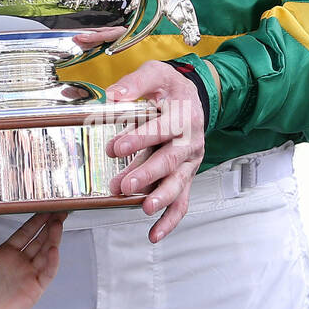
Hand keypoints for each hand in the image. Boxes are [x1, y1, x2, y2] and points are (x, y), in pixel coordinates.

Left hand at [0, 214, 64, 308]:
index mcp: (6, 253)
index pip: (25, 232)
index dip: (35, 220)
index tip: (44, 207)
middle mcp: (20, 261)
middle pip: (39, 239)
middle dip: (50, 225)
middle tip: (60, 211)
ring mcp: (29, 274)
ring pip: (45, 253)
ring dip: (52, 239)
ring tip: (58, 224)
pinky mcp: (35, 288)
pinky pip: (46, 273)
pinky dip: (51, 261)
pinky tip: (54, 249)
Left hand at [106, 61, 205, 241]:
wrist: (196, 98)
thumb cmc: (171, 88)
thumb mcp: (156, 74)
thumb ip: (135, 83)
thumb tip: (112, 96)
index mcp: (182, 115)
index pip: (160, 128)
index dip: (138, 138)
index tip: (115, 147)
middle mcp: (189, 141)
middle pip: (169, 161)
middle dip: (146, 175)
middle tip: (124, 185)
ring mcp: (189, 162)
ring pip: (178, 185)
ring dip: (160, 198)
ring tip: (142, 207)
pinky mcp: (186, 177)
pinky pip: (182, 203)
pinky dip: (170, 220)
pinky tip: (154, 234)